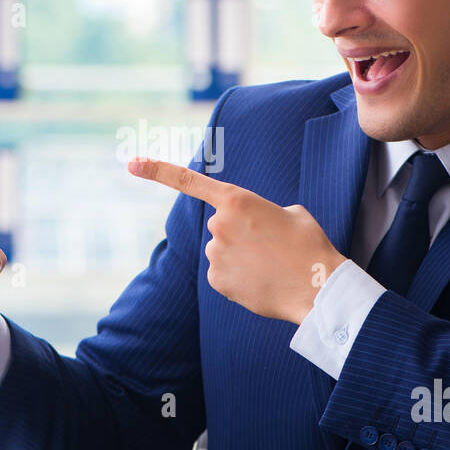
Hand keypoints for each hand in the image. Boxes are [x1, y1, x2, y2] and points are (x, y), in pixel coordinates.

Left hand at [128, 157, 346, 323]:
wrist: (317, 287)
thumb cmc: (310, 246)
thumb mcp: (292, 213)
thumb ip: (262, 211)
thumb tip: (253, 228)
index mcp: (237, 200)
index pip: (190, 182)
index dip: (158, 171)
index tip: (131, 163)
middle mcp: (218, 225)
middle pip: (220, 226)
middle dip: (239, 233)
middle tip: (271, 246)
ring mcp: (215, 254)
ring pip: (222, 251)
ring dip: (241, 257)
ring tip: (270, 265)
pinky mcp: (217, 280)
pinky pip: (223, 274)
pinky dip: (239, 278)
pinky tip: (261, 281)